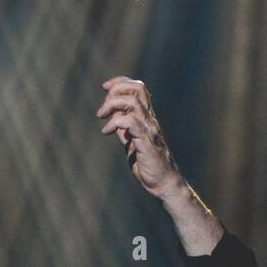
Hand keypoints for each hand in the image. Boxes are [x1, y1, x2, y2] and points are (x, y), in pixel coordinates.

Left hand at [96, 76, 183, 199]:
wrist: (164, 184)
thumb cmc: (150, 167)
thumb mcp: (132, 144)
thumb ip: (125, 131)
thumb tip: (113, 120)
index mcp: (148, 118)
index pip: (138, 88)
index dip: (120, 82)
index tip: (105, 88)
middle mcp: (150, 120)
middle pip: (137, 88)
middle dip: (116, 89)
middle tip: (103, 109)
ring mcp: (149, 129)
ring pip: (133, 101)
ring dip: (112, 104)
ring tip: (102, 118)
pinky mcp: (146, 141)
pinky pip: (130, 121)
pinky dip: (114, 122)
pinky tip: (106, 132)